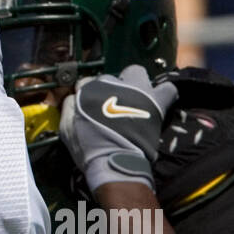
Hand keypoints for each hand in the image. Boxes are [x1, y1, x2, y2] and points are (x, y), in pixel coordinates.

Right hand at [60, 65, 177, 193]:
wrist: (115, 161)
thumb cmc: (88, 147)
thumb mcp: (66, 128)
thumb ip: (68, 108)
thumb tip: (74, 97)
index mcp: (90, 89)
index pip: (86, 81)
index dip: (87, 94)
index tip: (90, 106)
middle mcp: (113, 84)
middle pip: (110, 77)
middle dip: (109, 86)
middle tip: (112, 102)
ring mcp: (136, 90)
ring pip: (136, 72)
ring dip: (134, 82)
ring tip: (134, 97)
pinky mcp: (155, 101)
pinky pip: (167, 89)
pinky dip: (164, 92)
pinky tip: (159, 100)